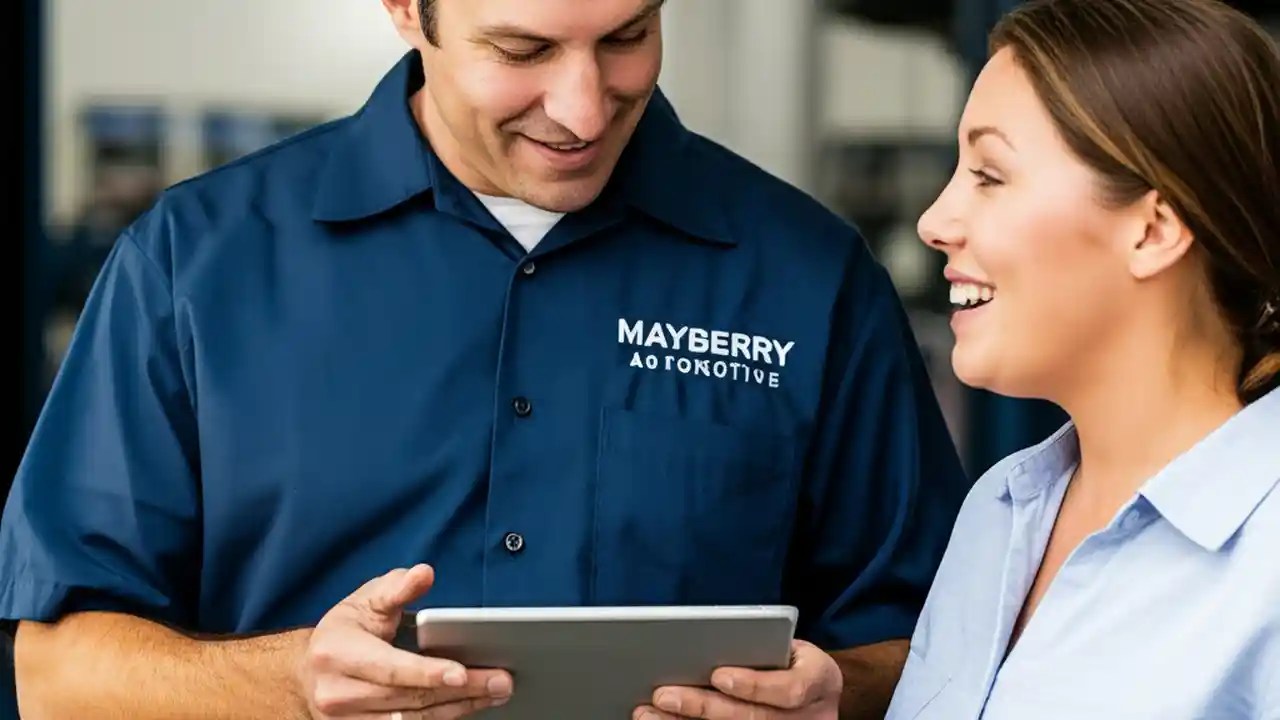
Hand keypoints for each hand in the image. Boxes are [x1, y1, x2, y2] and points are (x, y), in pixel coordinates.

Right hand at [299, 564, 513, 718]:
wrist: (310, 671)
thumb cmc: (345, 630)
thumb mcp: (366, 599)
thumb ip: (398, 587)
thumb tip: (424, 573)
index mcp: (338, 654)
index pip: (390, 668)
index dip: (427, 672)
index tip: (462, 673)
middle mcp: (339, 694)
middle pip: (409, 697)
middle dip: (461, 690)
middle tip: (501, 681)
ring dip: (458, 708)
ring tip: (494, 694)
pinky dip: (440, 718)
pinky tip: (467, 706)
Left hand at [635, 640, 840, 719]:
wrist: (817, 693)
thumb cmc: (794, 662)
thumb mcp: (792, 647)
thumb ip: (762, 646)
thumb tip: (705, 641)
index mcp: (820, 682)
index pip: (789, 690)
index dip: (754, 685)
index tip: (719, 675)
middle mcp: (811, 717)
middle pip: (754, 719)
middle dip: (705, 707)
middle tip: (664, 695)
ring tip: (650, 715)